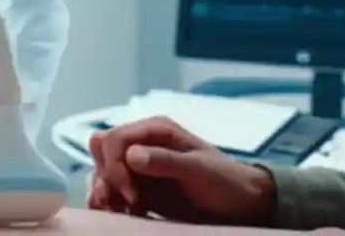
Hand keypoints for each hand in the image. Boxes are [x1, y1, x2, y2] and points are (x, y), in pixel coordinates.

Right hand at [87, 116, 275, 225]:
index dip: (115, 166)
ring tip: (115, 210)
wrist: (241, 204)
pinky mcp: (140, 187)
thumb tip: (131, 155)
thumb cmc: (225, 181)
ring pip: (102, 170)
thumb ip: (166, 161)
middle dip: (105, 177)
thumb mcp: (199, 170)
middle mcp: (143, 144)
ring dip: (103, 190)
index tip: (132, 194)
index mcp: (156, 131)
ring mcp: (140, 166)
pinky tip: (122, 213)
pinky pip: (112, 189)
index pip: (115, 139)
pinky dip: (110, 200)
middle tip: (121, 203)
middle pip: (102, 151)